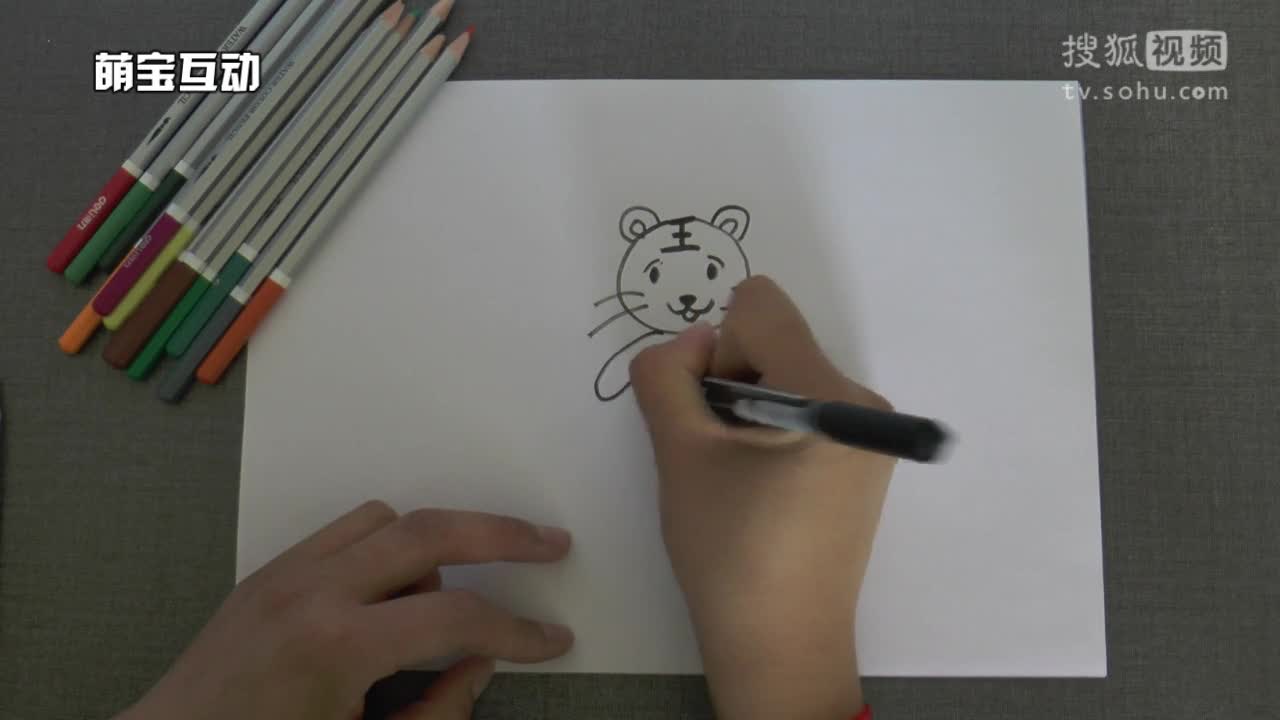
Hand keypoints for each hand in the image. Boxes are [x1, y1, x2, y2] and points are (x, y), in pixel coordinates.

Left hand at [115, 503, 574, 719]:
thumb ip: (435, 714)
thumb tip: (483, 664)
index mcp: (338, 646)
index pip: (458, 617)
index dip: (518, 630)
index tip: (554, 640)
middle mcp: (313, 591)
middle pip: (432, 531)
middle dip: (504, 534)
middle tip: (552, 543)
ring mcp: (286, 572)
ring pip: (388, 519)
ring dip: (434, 545)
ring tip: (450, 593)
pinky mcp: (269, 571)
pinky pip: (345, 529)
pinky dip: (386, 544)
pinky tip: (393, 588)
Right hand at [629, 276, 893, 719]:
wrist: (781, 644)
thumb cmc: (730, 552)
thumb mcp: (679, 454)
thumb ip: (666, 376)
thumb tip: (689, 343)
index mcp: (830, 395)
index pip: (759, 308)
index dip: (714, 351)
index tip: (710, 414)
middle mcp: (864, 402)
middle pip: (774, 341)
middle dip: (730, 384)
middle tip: (717, 457)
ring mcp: (869, 435)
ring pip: (784, 376)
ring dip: (745, 413)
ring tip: (738, 481)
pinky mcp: (862, 462)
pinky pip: (804, 411)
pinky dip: (770, 434)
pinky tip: (759, 491)